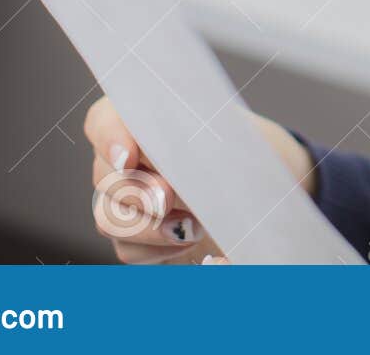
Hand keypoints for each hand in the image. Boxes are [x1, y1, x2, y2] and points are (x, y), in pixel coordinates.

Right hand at [82, 95, 314, 264]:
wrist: (265, 201)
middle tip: (168, 198)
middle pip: (103, 174)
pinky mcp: (135, 238)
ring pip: (107, 217)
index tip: (128, 158)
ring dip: (148, 227)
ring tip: (192, 228)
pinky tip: (187, 241)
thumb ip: (210, 139)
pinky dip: (156, 249)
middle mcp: (129, 158)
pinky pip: (126, 248)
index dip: (109, 137)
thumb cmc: (254, 161)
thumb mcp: (246, 142)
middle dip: (137, 190)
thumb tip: (174, 172)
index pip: (105, 119)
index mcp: (150, 120)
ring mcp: (127, 200)